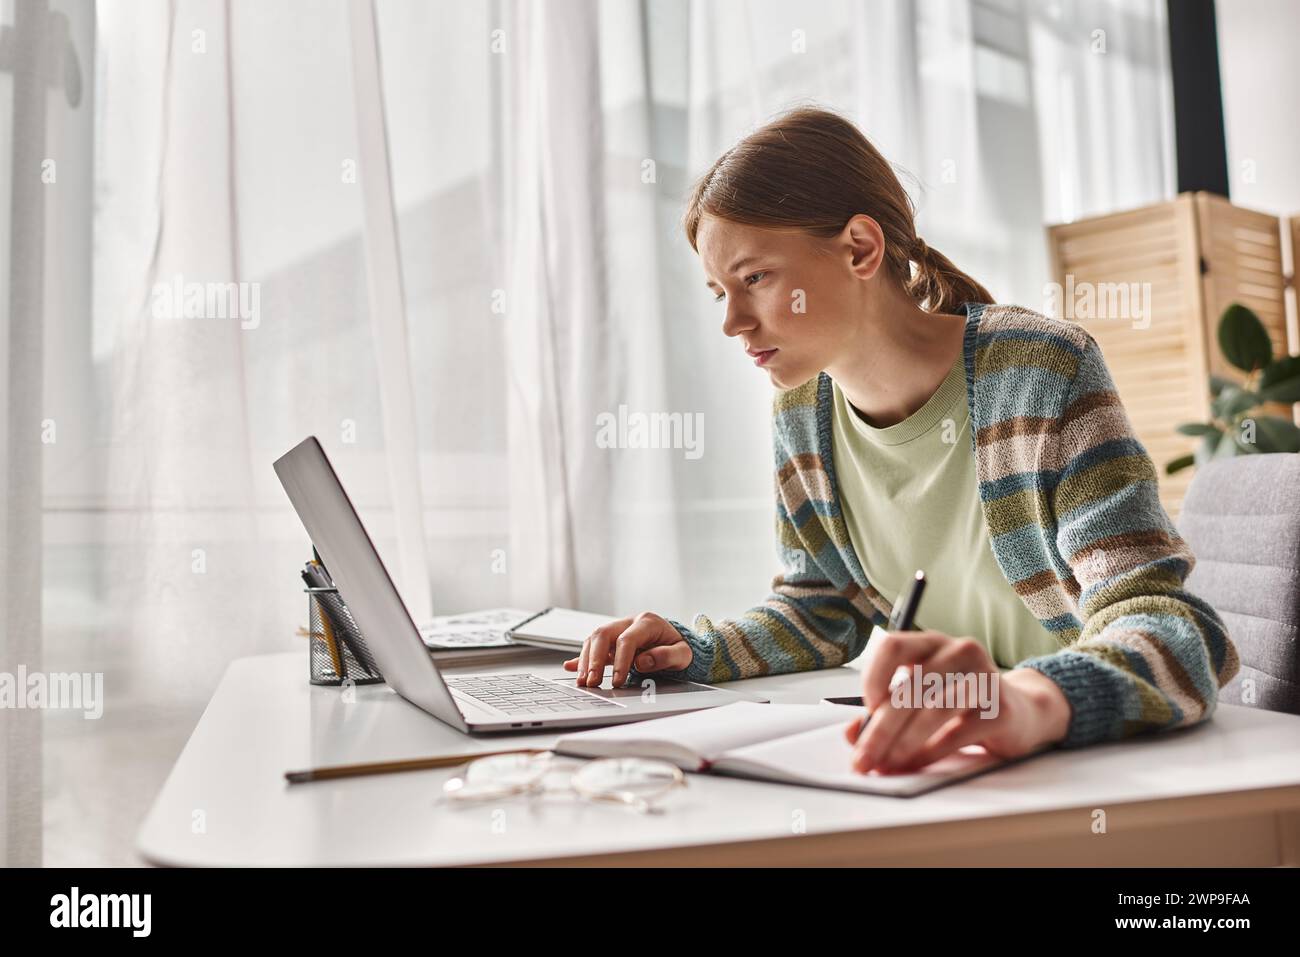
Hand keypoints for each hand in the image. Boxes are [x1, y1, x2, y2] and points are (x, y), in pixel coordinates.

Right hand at [562, 612, 692, 687]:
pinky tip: (570, 667)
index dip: (621, 661)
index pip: (626, 639)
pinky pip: (592, 646)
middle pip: (603, 634)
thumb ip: (666, 656)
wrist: (675, 642)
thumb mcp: (683, 653)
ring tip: (583, 681)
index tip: (618, 681)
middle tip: (593, 681)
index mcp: (647, 622)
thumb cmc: (679, 647)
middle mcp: (628, 623)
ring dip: (585, 660)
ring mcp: (617, 630)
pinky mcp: (611, 641)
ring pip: (593, 639)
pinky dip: (581, 658)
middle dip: (594, 659)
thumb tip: (642, 661)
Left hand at [842, 630, 1070, 773]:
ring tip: (887, 765)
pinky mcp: (1000, 708)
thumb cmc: (962, 702)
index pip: (893, 646)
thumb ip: (886, 711)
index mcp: (932, 643)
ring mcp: (983, 677)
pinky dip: (929, 752)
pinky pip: (956, 732)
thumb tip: (853, 734)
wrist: (1021, 712)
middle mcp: (958, 651)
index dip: (873, 677)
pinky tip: (914, 764)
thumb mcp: (923, 697)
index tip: (865, 710)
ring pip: (932, 710)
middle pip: (910, 688)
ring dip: (903, 743)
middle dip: (880, 730)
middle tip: (863, 759)